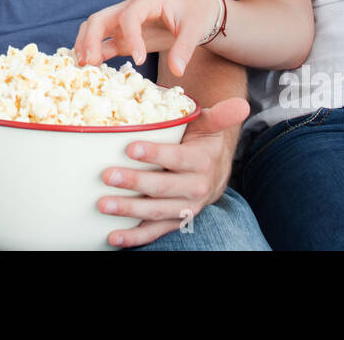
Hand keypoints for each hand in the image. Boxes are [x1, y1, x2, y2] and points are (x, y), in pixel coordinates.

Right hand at [74, 0, 222, 76]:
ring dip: (87, 44)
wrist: (199, 8)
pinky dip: (96, 52)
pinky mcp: (125, 34)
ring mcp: (125, 21)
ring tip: (83, 65)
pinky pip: (105, 41)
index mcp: (149, 0)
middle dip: (91, 39)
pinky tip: (91, 67)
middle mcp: (131, 7)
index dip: (131, 37)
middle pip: (101, 17)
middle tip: (89, 62)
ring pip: (97, 27)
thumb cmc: (197, 13)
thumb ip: (184, 49)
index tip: (139, 60)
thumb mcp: (196, 29)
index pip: (129, 16)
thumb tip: (177, 71)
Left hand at [96, 96, 247, 247]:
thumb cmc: (202, 142)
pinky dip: (133, 238)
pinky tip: (112, 237)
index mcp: (203, 162)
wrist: (213, 172)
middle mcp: (195, 189)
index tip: (130, 148)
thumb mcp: (210, 126)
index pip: (177, 158)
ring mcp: (184, 209)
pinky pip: (153, 233)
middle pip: (162, 188)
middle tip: (107, 175)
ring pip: (155, 212)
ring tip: (103, 204)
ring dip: (128, 210)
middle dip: (133, 182)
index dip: (155, 154)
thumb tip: (241, 104)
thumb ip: (220, 115)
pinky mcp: (173, 223)